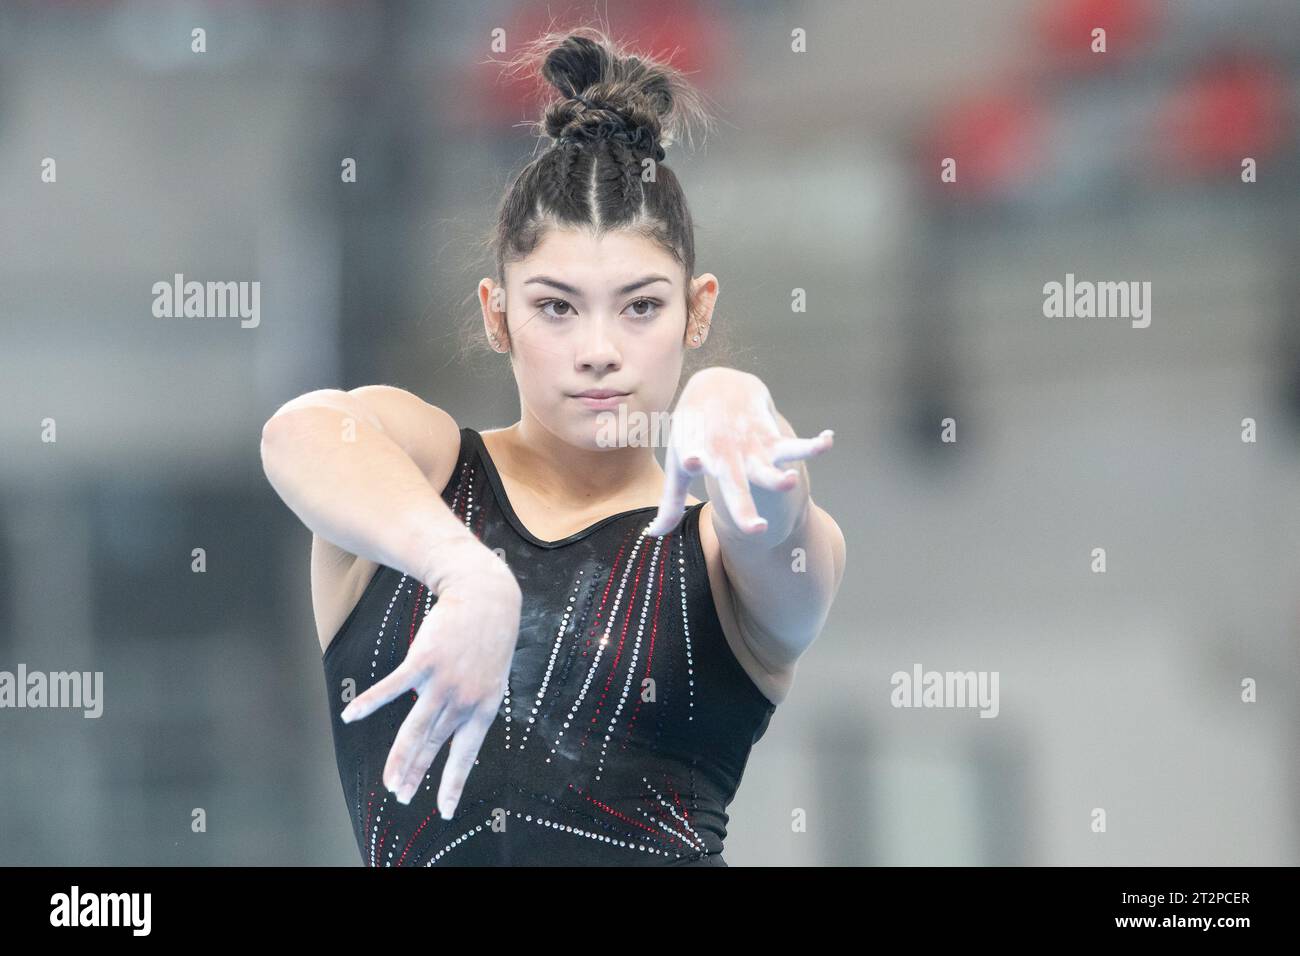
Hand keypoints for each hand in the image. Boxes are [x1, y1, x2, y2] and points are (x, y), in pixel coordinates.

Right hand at [339, 550, 520, 817]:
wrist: (485, 595)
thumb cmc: (488, 634)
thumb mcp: (490, 674)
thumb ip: (468, 702)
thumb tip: (441, 724)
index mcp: (484, 707)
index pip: (465, 755)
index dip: (453, 784)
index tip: (444, 811)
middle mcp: (464, 700)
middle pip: (433, 746)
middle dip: (416, 775)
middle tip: (401, 797)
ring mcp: (443, 682)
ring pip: (415, 730)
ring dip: (400, 759)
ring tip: (389, 783)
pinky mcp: (423, 661)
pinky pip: (391, 689)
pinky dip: (370, 704)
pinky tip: (351, 717)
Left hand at [644, 368, 832, 537]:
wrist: (716, 385)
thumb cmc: (693, 432)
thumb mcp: (678, 461)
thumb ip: (670, 502)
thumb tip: (653, 536)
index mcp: (698, 455)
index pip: (692, 459)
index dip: (691, 458)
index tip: (692, 459)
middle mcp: (725, 452)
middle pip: (735, 483)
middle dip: (744, 506)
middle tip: (757, 530)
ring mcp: (749, 445)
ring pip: (766, 464)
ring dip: (779, 475)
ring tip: (791, 482)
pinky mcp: (769, 436)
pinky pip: (792, 443)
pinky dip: (812, 444)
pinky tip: (829, 439)